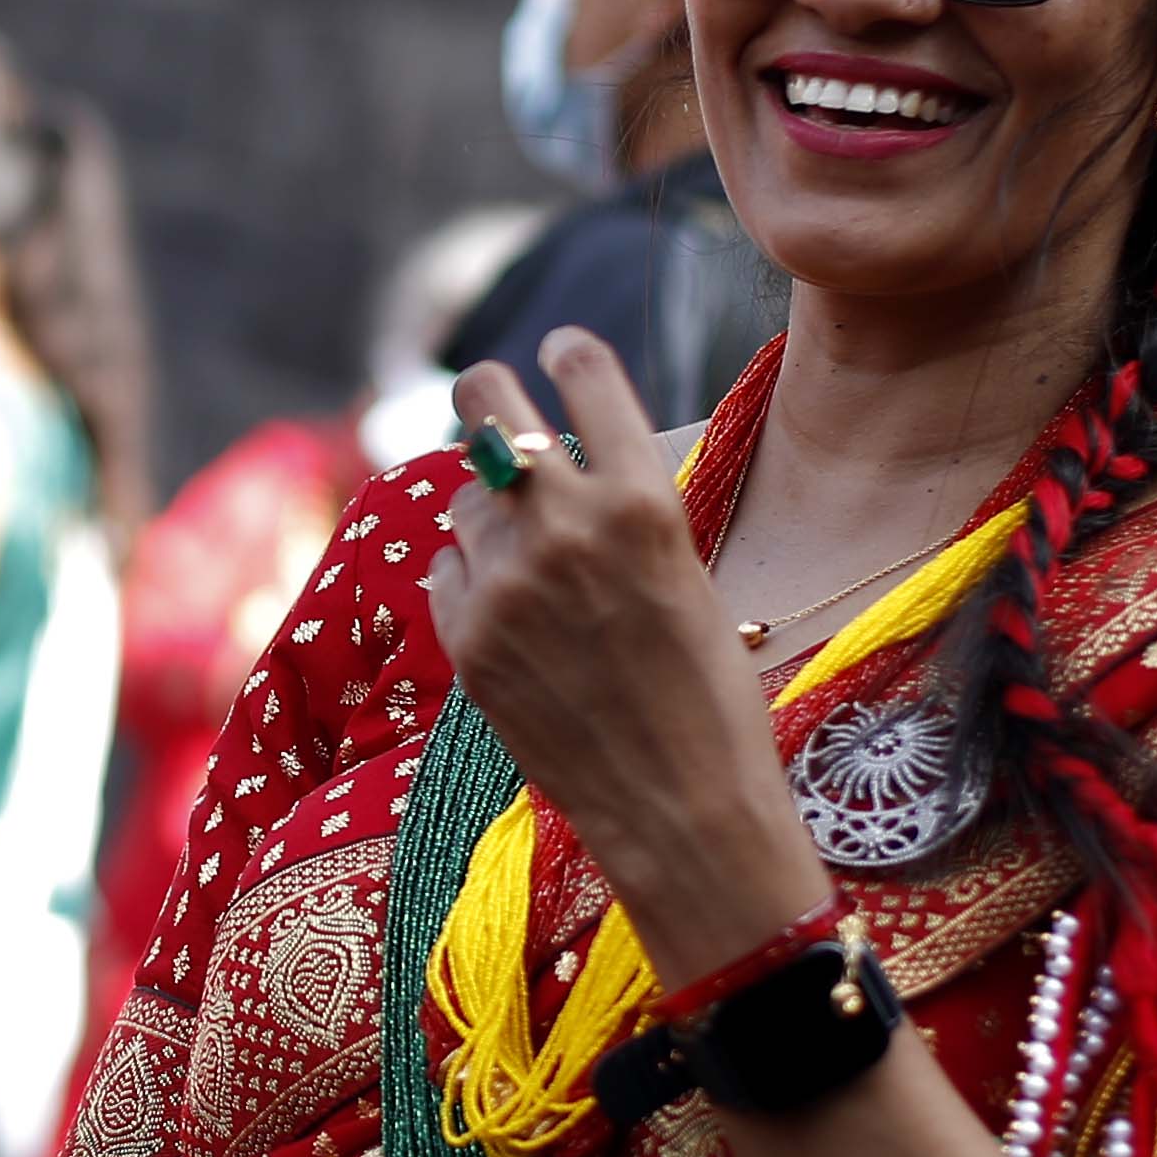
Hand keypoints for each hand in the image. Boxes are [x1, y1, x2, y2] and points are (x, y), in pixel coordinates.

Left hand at [420, 330, 833, 984]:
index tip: (560, 350)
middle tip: (485, 398)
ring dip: (490, 514)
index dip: (568, 355)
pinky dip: (470, 578)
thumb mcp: (689, 574)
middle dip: (484, 397)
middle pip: (485, 408)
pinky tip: (511, 613)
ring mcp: (508, 583)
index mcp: (644, 501)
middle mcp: (568, 527)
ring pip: (466, 500)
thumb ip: (623, 510)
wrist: (683, 805)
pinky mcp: (468, 638)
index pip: (584, 376)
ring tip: (534, 565)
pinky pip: (446, 569)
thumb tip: (555, 458)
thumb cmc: (711, 694)